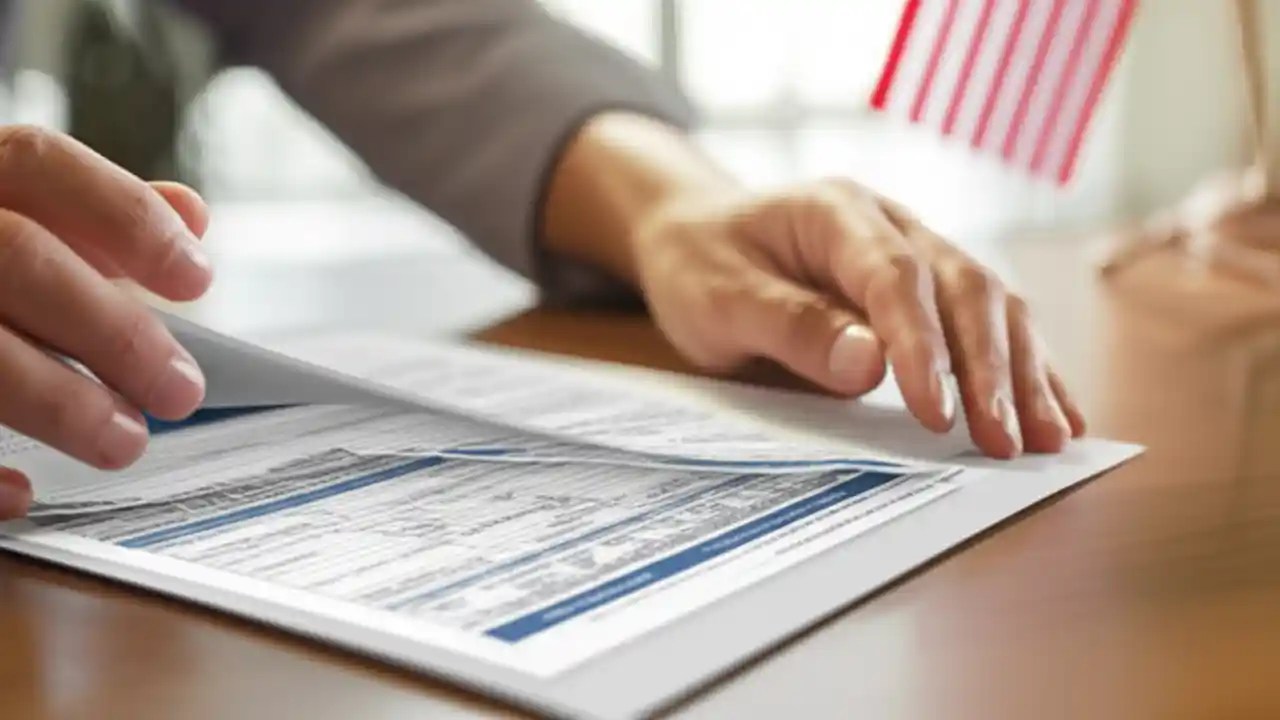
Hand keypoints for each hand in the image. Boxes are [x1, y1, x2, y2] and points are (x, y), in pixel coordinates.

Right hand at [0, 125, 212, 519]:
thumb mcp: (11, 219)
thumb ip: (92, 220)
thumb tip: (190, 217)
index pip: (38, 165)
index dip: (126, 218)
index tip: (199, 280)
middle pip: (13, 257)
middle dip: (110, 328)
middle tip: (180, 390)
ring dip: (54, 400)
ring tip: (123, 442)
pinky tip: (20, 491)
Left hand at [630, 178, 1084, 457]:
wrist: (696, 233)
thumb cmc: (701, 264)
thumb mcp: (719, 298)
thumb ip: (792, 326)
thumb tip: (871, 367)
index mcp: (835, 213)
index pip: (895, 277)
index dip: (923, 347)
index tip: (937, 415)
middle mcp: (891, 224)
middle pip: (964, 287)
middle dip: (991, 369)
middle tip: (1005, 443)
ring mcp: (917, 250)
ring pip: (993, 303)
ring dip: (1024, 372)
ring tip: (1049, 440)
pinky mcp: (927, 287)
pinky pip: (989, 321)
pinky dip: (1024, 367)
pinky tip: (1055, 411)